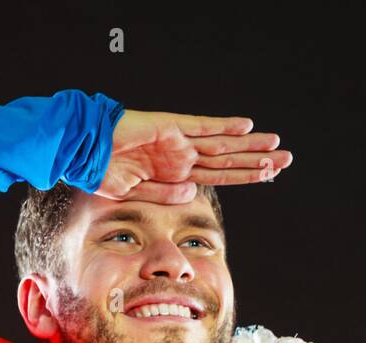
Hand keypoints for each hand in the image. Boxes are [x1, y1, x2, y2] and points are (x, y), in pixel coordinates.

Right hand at [97, 109, 292, 203]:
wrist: (80, 149)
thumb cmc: (100, 170)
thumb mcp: (136, 193)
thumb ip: (165, 194)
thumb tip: (193, 192)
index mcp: (174, 172)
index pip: (218, 175)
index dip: (244, 176)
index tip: (268, 177)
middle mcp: (181, 155)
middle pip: (227, 159)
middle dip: (257, 160)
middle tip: (286, 160)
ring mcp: (177, 140)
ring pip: (222, 144)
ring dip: (250, 147)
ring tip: (277, 147)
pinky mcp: (169, 127)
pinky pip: (202, 126)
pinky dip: (224, 127)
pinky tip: (247, 127)